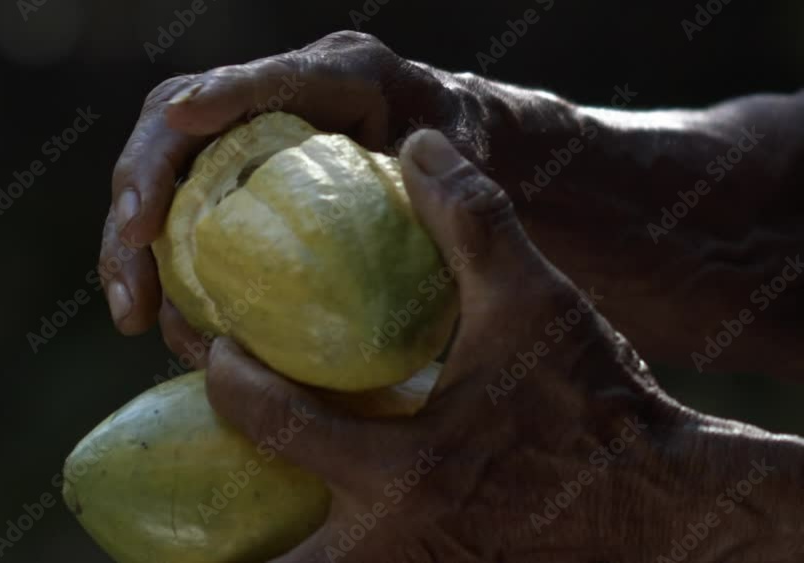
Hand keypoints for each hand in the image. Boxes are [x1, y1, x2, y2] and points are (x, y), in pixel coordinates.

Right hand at [100, 31, 482, 346]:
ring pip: (161, 177)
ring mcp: (244, 137)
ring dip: (131, 246)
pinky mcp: (231, 182)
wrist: (450, 149)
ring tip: (132, 317)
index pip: (272, 77)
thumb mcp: (471, 162)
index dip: (226, 92)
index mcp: (343, 73)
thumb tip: (418, 198)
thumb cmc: (463, 156)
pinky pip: (178, 220)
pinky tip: (162, 322)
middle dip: (139, 189)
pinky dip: (162, 269)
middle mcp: (276, 96)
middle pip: (177, 125)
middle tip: (129, 260)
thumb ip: (451, 179)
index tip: (182, 117)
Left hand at [202, 130, 768, 561]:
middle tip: (208, 443)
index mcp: (397, 472)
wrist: (667, 502)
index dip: (227, 375)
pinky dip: (323, 546)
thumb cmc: (599, 402)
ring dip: (271, 536)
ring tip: (248, 485)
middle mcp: (390, 544)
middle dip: (222, 502)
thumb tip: (419, 146)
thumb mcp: (536, 301)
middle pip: (261, 551)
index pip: (268, 422)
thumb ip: (472, 221)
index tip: (222, 346)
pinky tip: (321, 505)